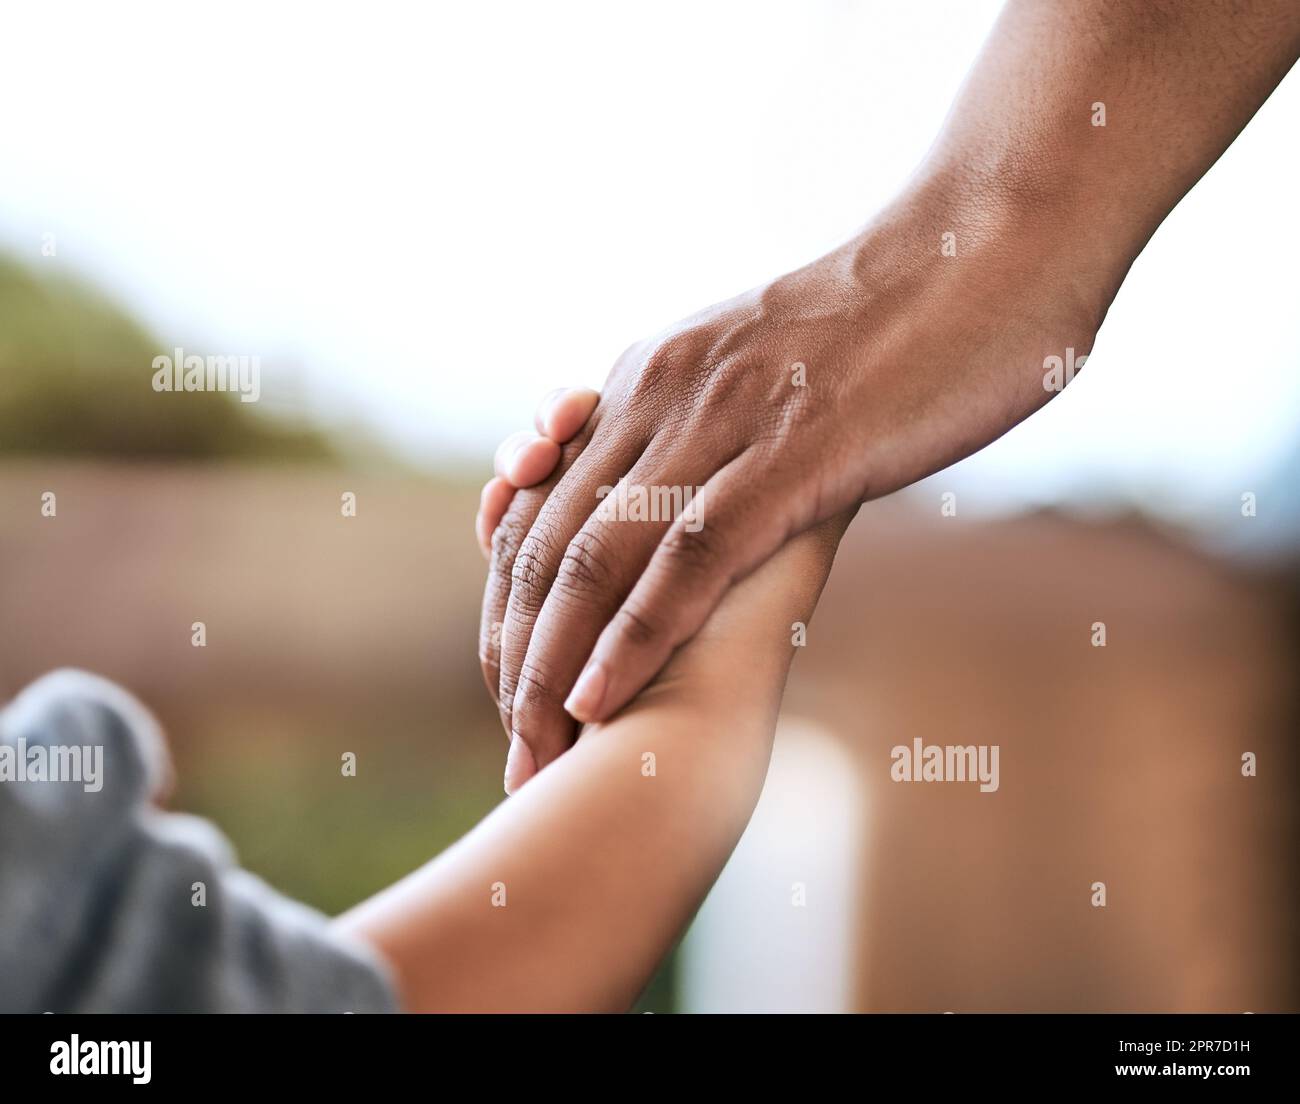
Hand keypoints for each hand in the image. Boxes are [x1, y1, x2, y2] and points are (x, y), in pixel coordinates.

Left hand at [480, 174, 1102, 791]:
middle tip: (510, 747)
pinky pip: (686, 560)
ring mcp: (721, 425)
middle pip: (545, 544)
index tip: (502, 681)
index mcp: (647, 376)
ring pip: (595, 558)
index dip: (504, 602)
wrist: (986, 244)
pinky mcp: (791, 456)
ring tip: (533, 754)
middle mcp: (658, 397)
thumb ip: (709, 412)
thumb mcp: (765, 361)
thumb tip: (689, 476)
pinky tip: (600, 705)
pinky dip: (632, 639)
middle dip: (515, 658)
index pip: (534, 505)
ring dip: (552, 669)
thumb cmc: (894, 318)